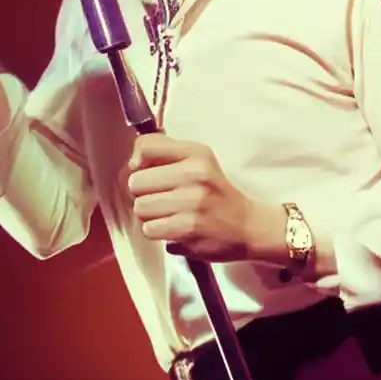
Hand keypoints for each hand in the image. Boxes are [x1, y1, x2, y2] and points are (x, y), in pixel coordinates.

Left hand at [126, 134, 281, 261]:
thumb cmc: (216, 195)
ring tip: (170, 216)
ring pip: (140, 208)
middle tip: (163, 200)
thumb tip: (131, 164)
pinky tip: (174, 229)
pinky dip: (158, 232)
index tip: (146, 172)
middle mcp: (195, 173)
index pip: (146, 147)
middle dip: (144, 194)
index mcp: (197, 153)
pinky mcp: (189, 227)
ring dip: (150, 216)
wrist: (249, 227)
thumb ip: (166, 155)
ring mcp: (193, 201)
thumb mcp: (199, 163)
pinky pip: (149, 229)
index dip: (138, 162)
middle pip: (136, 182)